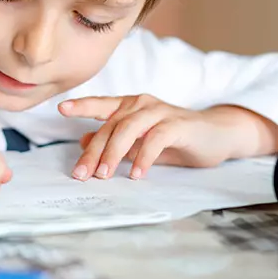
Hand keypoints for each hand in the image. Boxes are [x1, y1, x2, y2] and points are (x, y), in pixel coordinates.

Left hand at [59, 95, 277, 180]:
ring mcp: (160, 111)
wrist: (216, 135)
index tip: (61, 108)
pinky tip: (136, 174)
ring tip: (104, 175)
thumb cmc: (176, 139)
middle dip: (94, 152)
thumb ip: (116, 141)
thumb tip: (84, 142)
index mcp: (131, 106)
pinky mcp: (178, 124)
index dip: (82, 105)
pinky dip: (143, 157)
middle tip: (82, 174)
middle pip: (111, 126)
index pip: (102, 105)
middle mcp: (142, 104)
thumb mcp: (141, 142)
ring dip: (114, 153)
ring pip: (128, 129)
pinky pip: (155, 139)